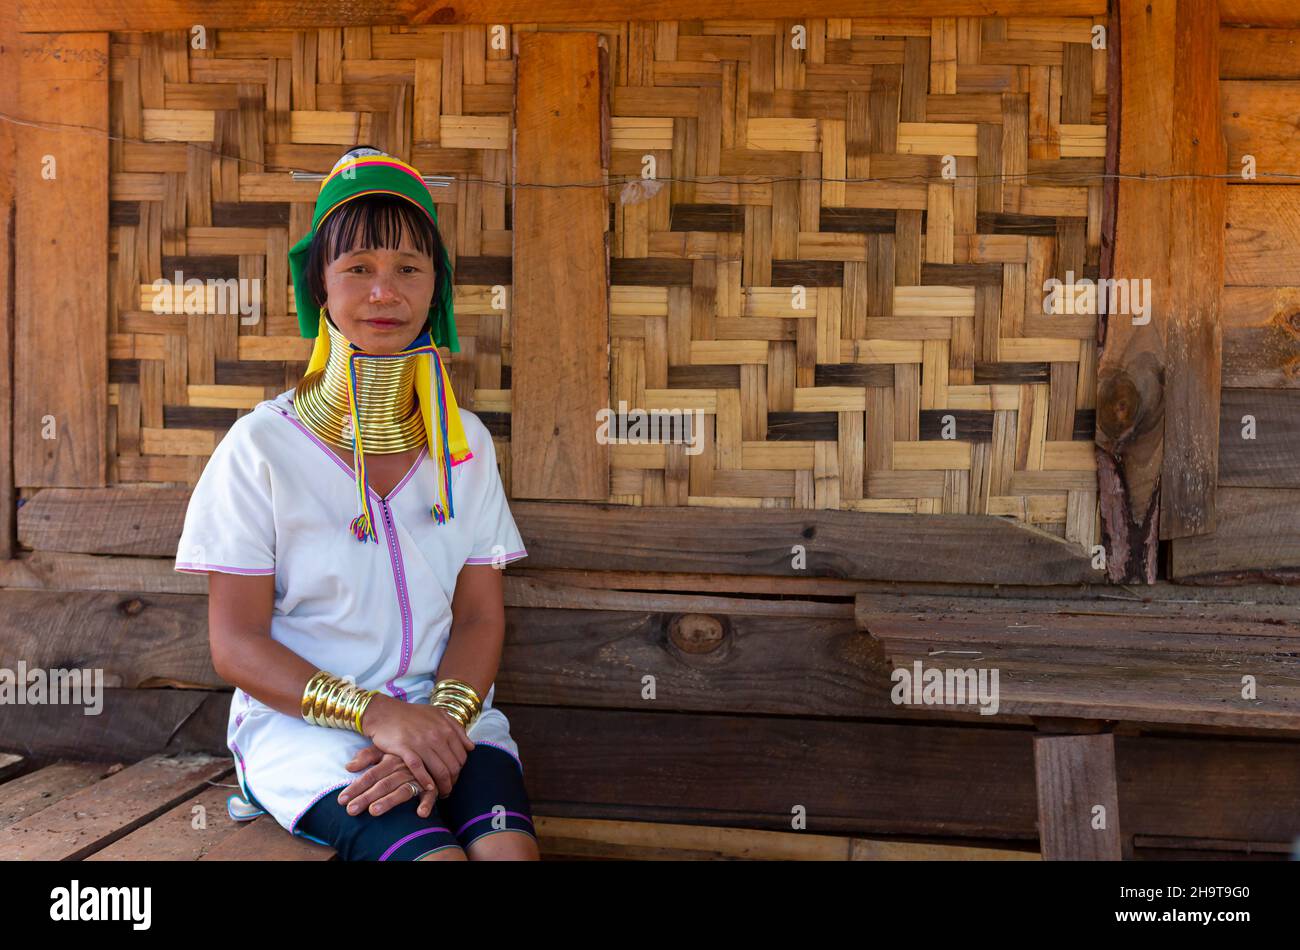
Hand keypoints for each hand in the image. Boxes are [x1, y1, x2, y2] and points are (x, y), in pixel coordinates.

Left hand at [337, 748, 436, 817]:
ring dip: (389, 801)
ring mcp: (418, 777)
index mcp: (391, 759)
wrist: (432, 741)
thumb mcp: (384, 748)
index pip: (370, 775)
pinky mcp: (431, 785)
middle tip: (351, 810)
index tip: (341, 800)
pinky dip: (427, 803)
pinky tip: (420, 814)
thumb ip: (367, 756)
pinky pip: (431, 794)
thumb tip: (348, 766)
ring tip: (374, 811)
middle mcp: (403, 768)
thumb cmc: (403, 750)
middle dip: (366, 797)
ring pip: (403, 789)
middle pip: (383, 784)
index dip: (356, 787)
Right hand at [356, 694, 474, 799]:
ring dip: (443, 786)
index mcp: (447, 728)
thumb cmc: (412, 715)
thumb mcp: (438, 714)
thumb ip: (456, 728)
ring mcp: (421, 743)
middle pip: (453, 766)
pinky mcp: (405, 749)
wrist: (385, 713)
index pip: (462, 757)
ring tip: (441, 794)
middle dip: (453, 781)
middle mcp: (436, 736)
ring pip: (439, 771)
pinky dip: (426, 781)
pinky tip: (429, 788)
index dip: (460, 771)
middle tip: (449, 789)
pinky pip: (419, 769)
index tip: (455, 778)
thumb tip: (471, 747)